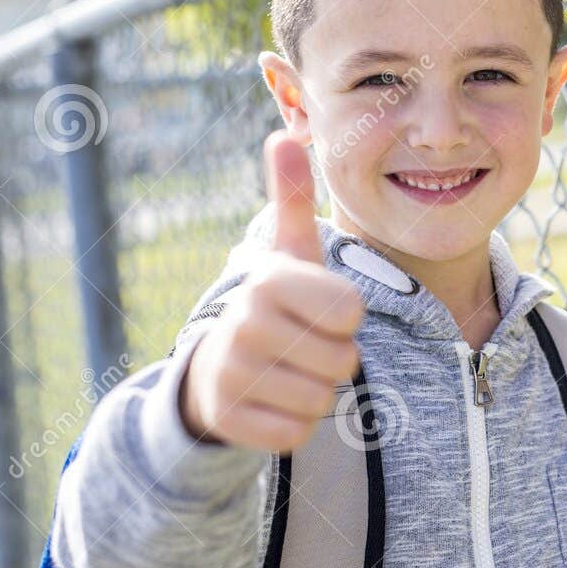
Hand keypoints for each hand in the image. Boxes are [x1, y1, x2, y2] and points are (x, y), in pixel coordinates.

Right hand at [179, 129, 365, 450]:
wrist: (214, 368)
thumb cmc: (272, 306)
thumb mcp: (287, 254)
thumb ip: (291, 199)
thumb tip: (283, 135)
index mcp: (267, 280)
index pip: (351, 311)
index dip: (346, 317)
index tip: (317, 310)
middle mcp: (242, 323)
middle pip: (343, 360)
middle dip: (334, 358)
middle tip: (302, 345)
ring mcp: (230, 374)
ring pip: (322, 399)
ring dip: (316, 391)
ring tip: (286, 371)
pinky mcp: (228, 421)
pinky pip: (297, 432)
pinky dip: (294, 423)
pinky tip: (271, 402)